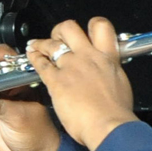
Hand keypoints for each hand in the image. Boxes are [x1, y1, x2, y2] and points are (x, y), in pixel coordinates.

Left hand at [26, 18, 137, 150]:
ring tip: (35, 45)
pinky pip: (41, 63)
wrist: (109, 126)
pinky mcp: (56, 81)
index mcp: (107, 58)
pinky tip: (31, 57)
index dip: (90, 25)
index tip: (84, 33)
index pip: (101, 27)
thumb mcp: (120, 85)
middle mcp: (88, 57)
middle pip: (70, 28)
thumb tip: (107, 73)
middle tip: (57, 37)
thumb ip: (110, 73)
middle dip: (60, 30)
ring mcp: (71, 67)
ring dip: (41, 43)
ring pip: (52, 44)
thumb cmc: (116, 113)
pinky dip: (34, 58)